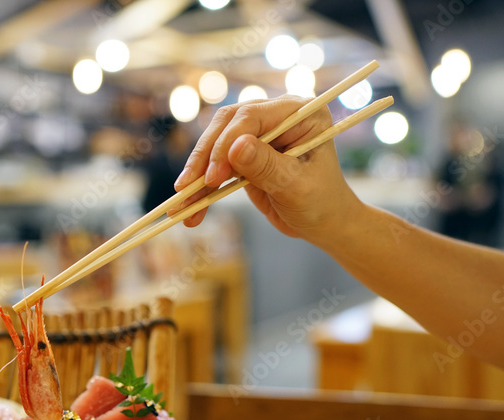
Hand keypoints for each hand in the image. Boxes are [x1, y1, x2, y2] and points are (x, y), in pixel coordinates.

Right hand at [172, 96, 361, 241]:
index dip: (227, 144)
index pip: (252, 117)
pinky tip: (190, 210)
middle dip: (204, 158)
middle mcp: (278, 116)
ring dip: (195, 176)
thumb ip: (266, 166)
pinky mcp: (244, 154)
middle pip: (227, 125)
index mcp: (300, 113)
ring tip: (180, 206)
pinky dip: (200, 189)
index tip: (212, 178)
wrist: (323, 223)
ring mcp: (259, 134)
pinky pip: (214, 167)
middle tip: (186, 189)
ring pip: (215, 144)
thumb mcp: (295, 186)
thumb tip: (235, 147)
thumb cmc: (320, 202)